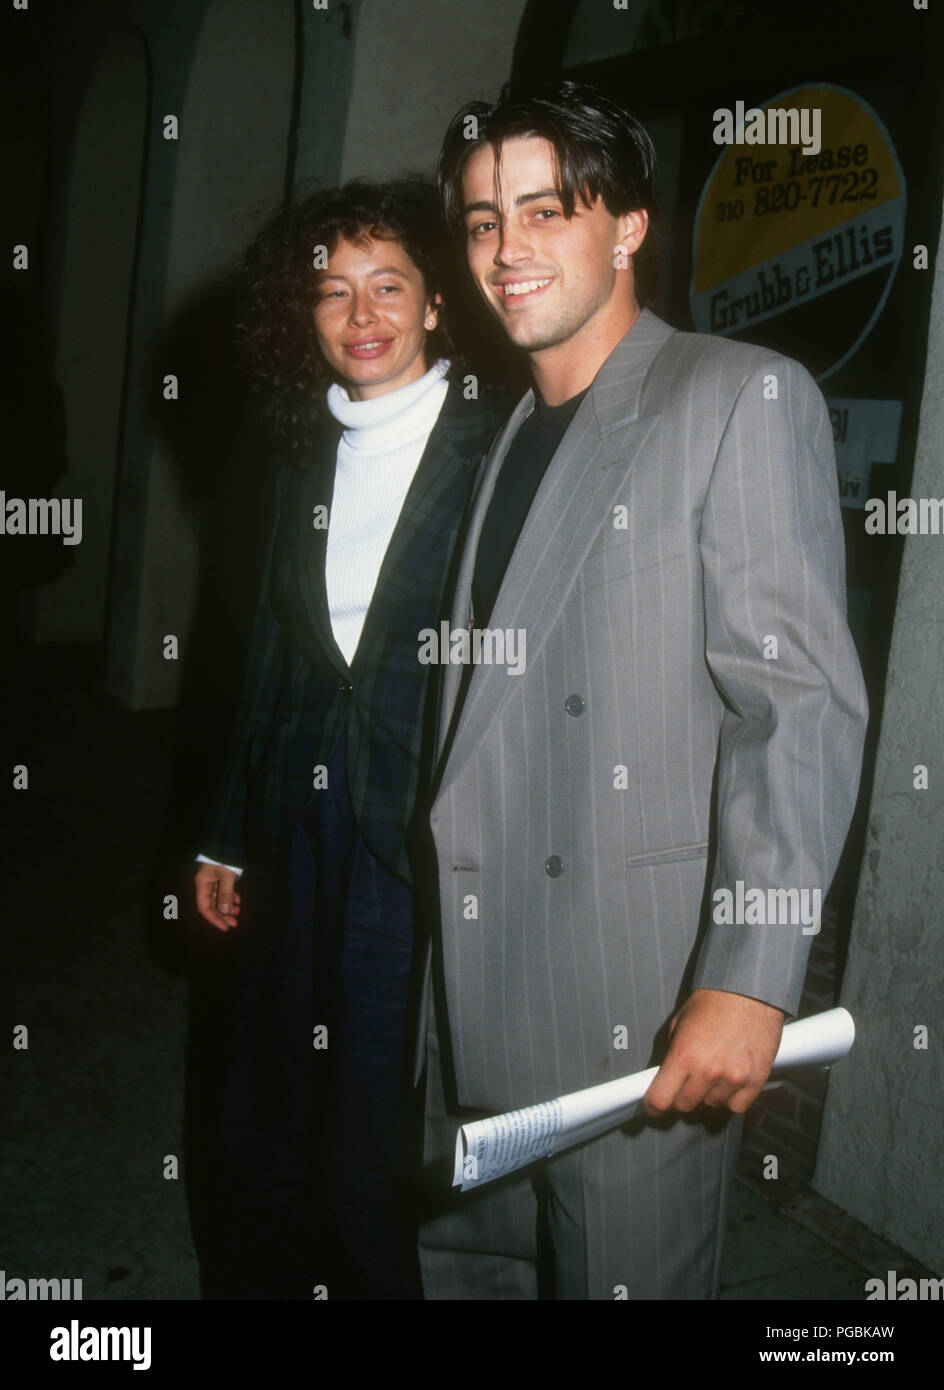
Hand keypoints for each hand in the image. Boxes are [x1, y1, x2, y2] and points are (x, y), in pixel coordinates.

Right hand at [194, 863, 240, 931]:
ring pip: (218, 899)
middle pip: (211, 905)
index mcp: (203, 884)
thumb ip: (226, 893)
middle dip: (222, 915)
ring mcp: (212, 880)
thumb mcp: (227, 875)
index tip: (225, 927)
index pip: (204, 908)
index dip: (214, 919)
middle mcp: (205, 884)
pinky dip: (230, 897)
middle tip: (234, 923)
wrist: (227, 841)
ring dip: (227, 907)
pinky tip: (238, 901)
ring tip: (238, 912)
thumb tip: (224, 911)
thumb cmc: (225, 857)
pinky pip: (223, 891)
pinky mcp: (219, 877)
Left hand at [643, 988, 784, 1116]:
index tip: (653, 1106)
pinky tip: (730, 1077)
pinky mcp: (755, 1081)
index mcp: (684, 1055)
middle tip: (686, 1079)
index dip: (653, 1105)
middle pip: (684, 1106)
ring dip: (708, 1093)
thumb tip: (662, 1076)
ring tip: (714, 1068)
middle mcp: (708, 1071)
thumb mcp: (679, 1022)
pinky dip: (731, 1097)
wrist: (750, 990)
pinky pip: (736, 1106)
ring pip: (711, 1105)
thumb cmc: (715, 1001)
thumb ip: (671, 1053)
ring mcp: (733, 1078)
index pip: (660, 1099)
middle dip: (680, 1095)